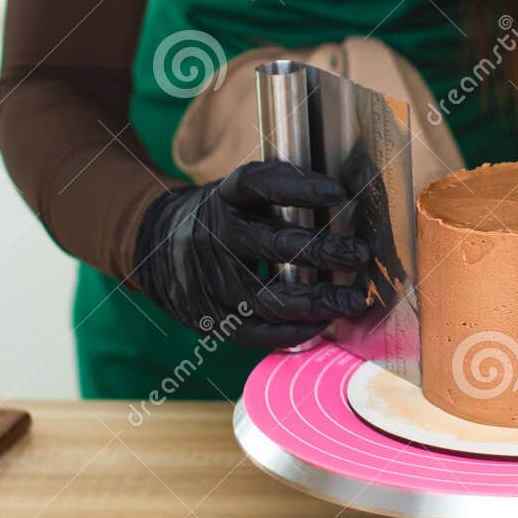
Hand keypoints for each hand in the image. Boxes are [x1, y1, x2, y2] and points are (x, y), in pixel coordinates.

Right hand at [133, 158, 371, 349]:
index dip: (299, 187)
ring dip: (316, 302)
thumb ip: (280, 192)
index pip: (260, 185)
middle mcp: (216, 235)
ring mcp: (211, 279)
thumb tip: (343, 200)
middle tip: (359, 254)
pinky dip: (291, 331)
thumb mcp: (241, 193)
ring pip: (269, 297)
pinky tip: (320, 325)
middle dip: (323, 251)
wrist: (158, 247)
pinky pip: (255, 331)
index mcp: (226, 196)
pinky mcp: (210, 315)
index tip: (338, 192)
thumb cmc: (223, 216)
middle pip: (274, 244)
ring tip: (352, 301)